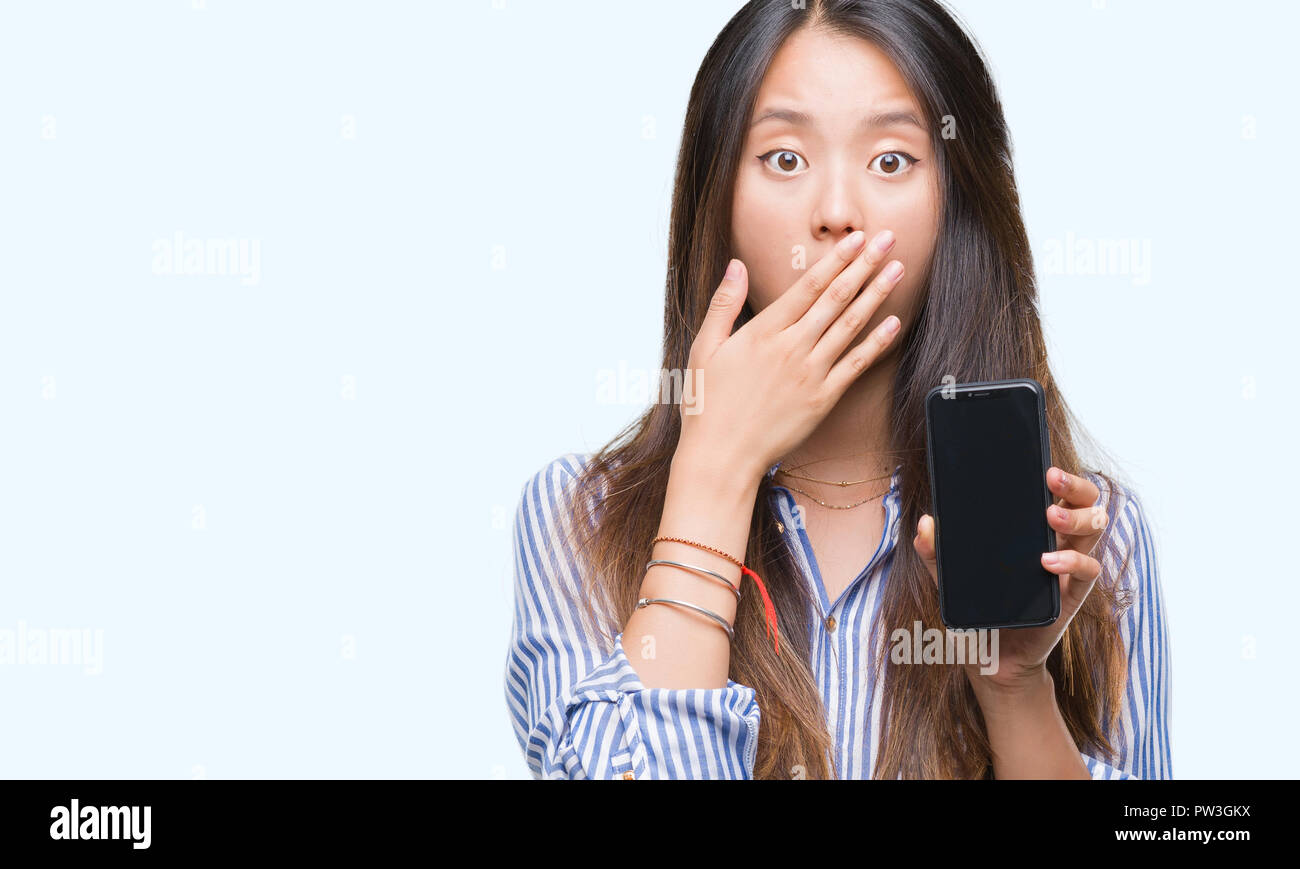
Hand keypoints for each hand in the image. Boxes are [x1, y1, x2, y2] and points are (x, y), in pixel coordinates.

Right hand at [677, 230, 905, 481]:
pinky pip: (856, 364)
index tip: (856, 238)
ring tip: (897, 269)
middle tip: (887, 240)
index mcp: (763, 332)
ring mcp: (810, 373)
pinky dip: (877, 342)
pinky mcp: (823, 399)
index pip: (808, 286)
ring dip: (877, 294)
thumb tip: (736, 266)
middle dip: (865, 265)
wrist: (722, 456)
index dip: (836, 259)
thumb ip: (724, 304)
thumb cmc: (708, 404)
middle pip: (836, 297)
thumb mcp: (704, 348)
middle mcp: (792, 347)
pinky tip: (894, 322)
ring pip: (851, 325)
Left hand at [912, 466, 1107, 694]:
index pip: (1057, 493)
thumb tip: (926, 524)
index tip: (1043, 465)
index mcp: (1032, 532)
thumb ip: (935, 553)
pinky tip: (1048, 561)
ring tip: (1051, 515)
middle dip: (1076, 486)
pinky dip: (1073, 561)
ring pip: (1094, 529)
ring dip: (1078, 516)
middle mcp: (1056, 543)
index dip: (1059, 475)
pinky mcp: (1072, 595)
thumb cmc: (977, 612)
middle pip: (1086, 503)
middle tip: (1052, 479)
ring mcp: (1068, 568)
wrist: (990, 658)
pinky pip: (1089, 571)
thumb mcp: (949, 579)